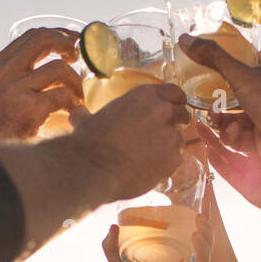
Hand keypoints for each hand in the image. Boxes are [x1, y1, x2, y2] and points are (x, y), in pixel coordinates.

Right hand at [0, 28, 82, 142]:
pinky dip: (74, 104)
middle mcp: (5, 72)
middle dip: (69, 44)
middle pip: (45, 39)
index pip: (31, 36)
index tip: (73, 42)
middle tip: (81, 60)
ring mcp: (15, 88)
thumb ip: (14, 82)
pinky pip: (63, 95)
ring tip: (78, 99)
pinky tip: (74, 116)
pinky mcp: (29, 108)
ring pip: (60, 68)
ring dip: (76, 83)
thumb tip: (46, 77)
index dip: (58, 34)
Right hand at [72, 84, 191, 201]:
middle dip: (176, 124)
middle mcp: (162, 111)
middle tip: (162, 135)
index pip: (174, 92)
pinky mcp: (174, 159)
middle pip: (182, 114)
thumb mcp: (88, 120)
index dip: (174, 102)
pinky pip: (175, 160)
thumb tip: (77, 112)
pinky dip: (166, 164)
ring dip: (169, 147)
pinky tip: (150, 169)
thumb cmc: (89, 142)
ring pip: (179, 140)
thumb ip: (89, 114)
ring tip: (151, 156)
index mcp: (145, 95)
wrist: (95, 168)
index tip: (171, 110)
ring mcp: (171, 135)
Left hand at [104, 223, 211, 261]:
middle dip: (206, 234)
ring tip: (197, 237)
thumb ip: (112, 248)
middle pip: (203, 251)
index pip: (190, 240)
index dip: (201, 225)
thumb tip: (112, 227)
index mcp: (171, 261)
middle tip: (199, 219)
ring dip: (204, 252)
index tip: (202, 206)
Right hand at [177, 34, 260, 169]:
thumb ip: (212, 57)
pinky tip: (236, 133)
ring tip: (217, 119)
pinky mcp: (260, 137)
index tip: (217, 65)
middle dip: (218, 100)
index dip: (236, 59)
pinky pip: (238, 134)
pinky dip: (234, 134)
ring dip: (223, 119)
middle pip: (236, 90)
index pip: (253, 56)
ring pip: (233, 115)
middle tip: (209, 103)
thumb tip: (185, 39)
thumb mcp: (239, 74)